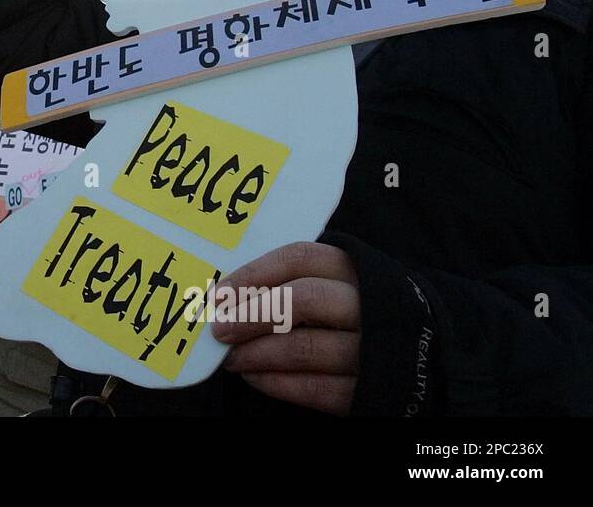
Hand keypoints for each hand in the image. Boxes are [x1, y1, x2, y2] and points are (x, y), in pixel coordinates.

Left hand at [211, 242, 359, 415]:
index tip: (218, 294)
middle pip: (305, 299)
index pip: (300, 258)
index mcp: (356, 269)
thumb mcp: (339, 285)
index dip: (254, 274)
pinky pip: (319, 389)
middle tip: (220, 329)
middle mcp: (369, 303)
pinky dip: (279, 384)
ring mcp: (375, 348)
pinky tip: (255, 377)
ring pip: (308, 346)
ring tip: (232, 358)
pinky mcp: (374, 389)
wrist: (430, 356)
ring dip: (259, 354)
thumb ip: (295, 283)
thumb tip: (229, 297)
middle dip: (254, 314)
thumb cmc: (361, 313)